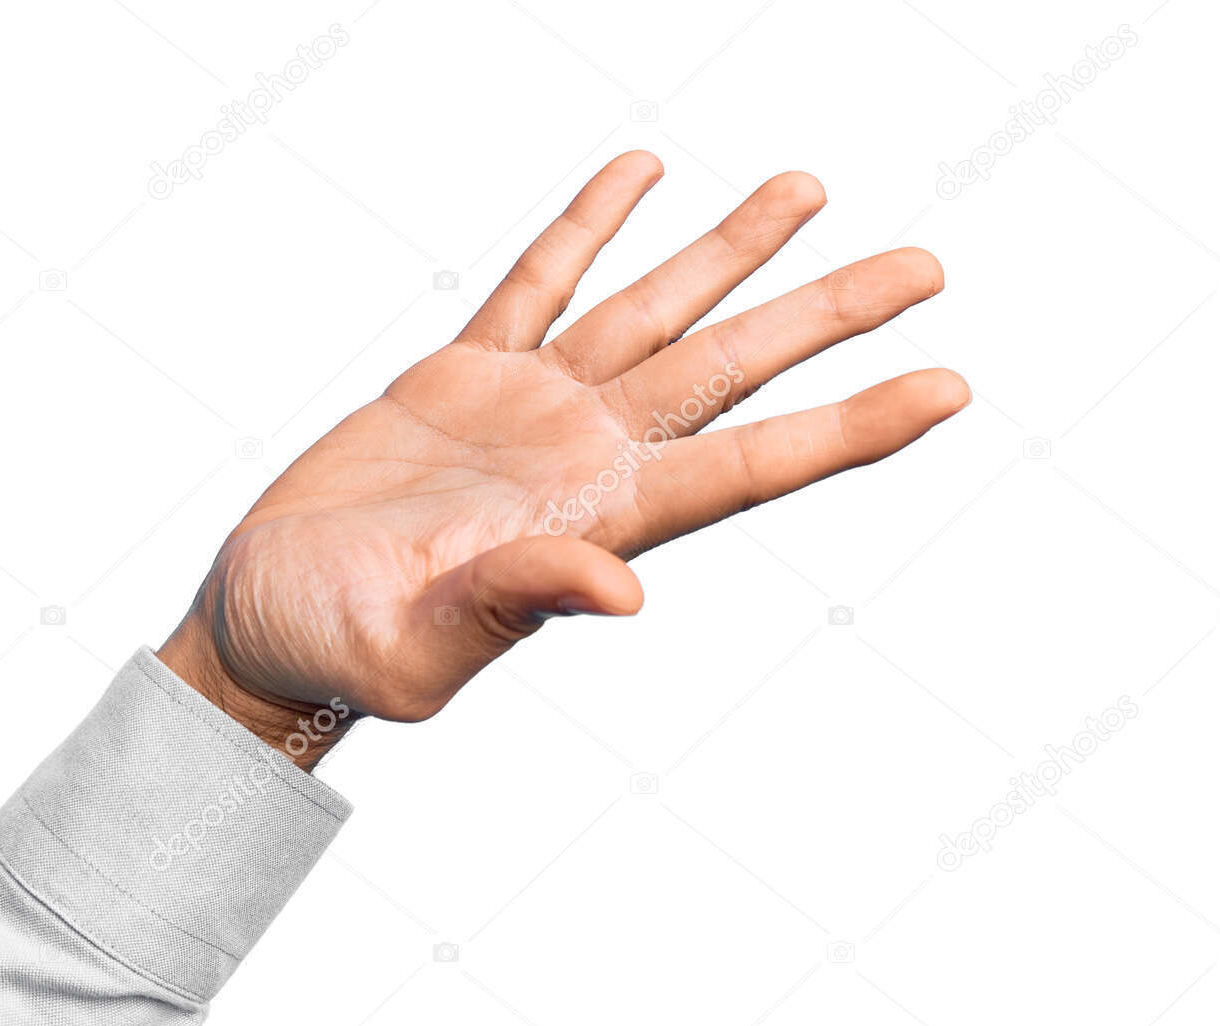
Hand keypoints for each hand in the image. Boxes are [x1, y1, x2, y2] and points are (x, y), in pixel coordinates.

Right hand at [158, 151, 967, 765]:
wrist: (269, 621)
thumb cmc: (335, 655)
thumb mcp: (420, 647)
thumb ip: (519, 606)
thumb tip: (626, 585)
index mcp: (591, 520)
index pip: (751, 464)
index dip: (852, 426)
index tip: (949, 385)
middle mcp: (583, 458)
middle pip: (730, 369)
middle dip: (828, 315)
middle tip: (926, 265)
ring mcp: (527, 409)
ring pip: (652, 310)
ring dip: (730, 250)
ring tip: (806, 189)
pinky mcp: (460, 375)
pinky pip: (538, 282)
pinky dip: (589, 225)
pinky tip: (640, 175)